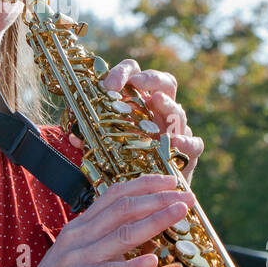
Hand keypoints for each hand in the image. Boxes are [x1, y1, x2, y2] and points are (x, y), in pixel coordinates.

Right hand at [0, 174, 195, 266]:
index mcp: (79, 230)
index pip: (113, 196)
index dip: (144, 185)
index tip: (170, 182)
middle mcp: (77, 238)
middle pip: (122, 209)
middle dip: (158, 199)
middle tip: (186, 197)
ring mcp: (75, 259)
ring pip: (121, 235)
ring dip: (154, 222)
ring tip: (179, 215)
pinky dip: (133, 266)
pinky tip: (154, 261)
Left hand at [75, 57, 204, 179]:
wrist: (146, 193)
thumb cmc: (124, 164)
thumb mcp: (102, 147)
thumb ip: (90, 138)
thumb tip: (73, 134)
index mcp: (140, 103)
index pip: (135, 74)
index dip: (124, 72)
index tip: (108, 84)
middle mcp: (161, 113)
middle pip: (165, 83)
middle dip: (151, 78)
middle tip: (137, 82)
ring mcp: (177, 132)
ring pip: (179, 111)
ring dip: (168, 105)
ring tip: (157, 102)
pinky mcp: (188, 154)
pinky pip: (194, 144)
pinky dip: (186, 142)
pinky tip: (175, 143)